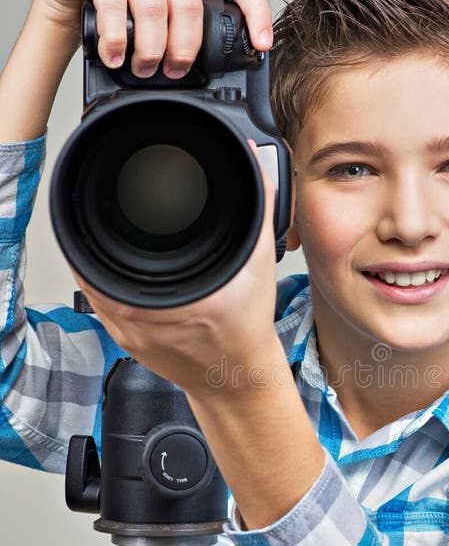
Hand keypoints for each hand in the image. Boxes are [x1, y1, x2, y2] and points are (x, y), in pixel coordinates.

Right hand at [35, 0, 272, 75]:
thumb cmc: (127, 4)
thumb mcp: (165, 12)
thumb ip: (188, 28)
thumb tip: (215, 73)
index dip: (255, 11)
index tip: (262, 45)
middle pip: (190, 5)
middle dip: (185, 49)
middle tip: (175, 72)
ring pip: (154, 9)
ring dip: (151, 50)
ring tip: (145, 69)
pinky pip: (115, 8)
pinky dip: (118, 41)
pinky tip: (117, 57)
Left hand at [75, 142, 281, 398]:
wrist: (236, 378)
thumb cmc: (247, 328)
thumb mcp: (260, 264)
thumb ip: (259, 209)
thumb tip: (255, 168)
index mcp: (181, 297)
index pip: (125, 249)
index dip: (109, 218)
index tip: (109, 195)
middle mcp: (147, 316)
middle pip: (99, 259)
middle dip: (100, 229)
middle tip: (104, 203)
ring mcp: (129, 331)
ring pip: (91, 280)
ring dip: (94, 254)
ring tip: (102, 230)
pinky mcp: (123, 340)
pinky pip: (97, 301)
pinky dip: (98, 278)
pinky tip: (109, 264)